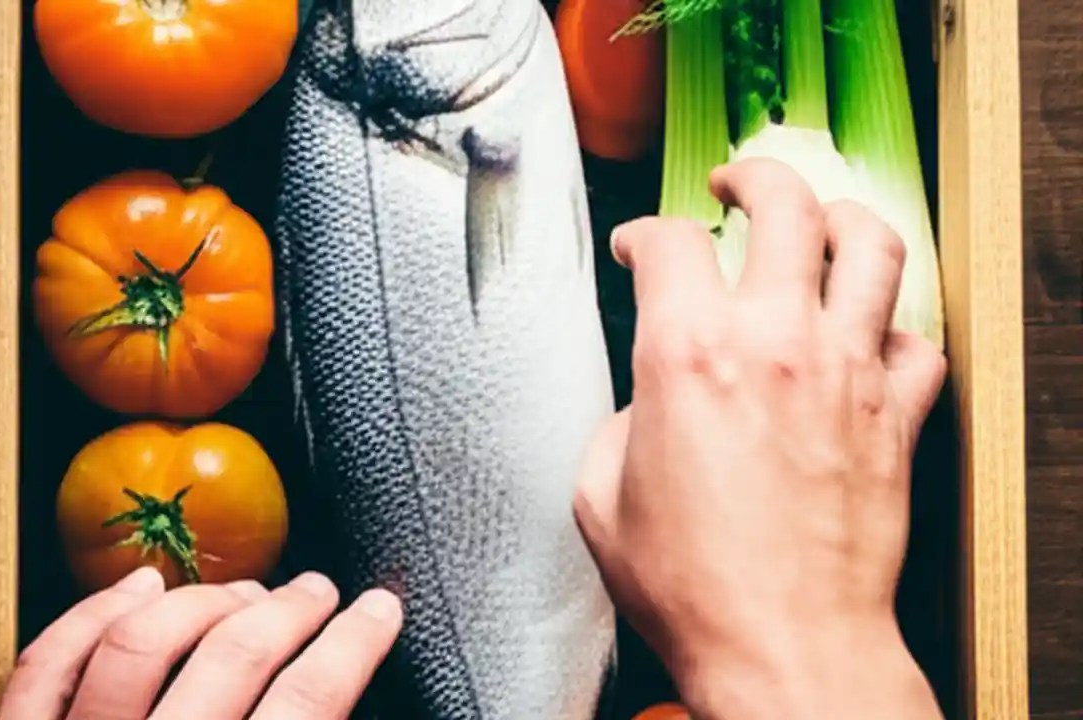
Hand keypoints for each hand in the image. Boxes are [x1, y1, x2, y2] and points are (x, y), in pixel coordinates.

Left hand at [0, 568, 402, 719]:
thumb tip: (345, 692)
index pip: (305, 707)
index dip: (354, 647)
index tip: (380, 613)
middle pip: (231, 661)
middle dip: (291, 612)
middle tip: (318, 591)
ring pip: (141, 643)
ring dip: (205, 603)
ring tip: (245, 591)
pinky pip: (45, 665)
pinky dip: (91, 614)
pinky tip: (139, 586)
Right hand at [574, 159, 946, 719]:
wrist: (784, 645)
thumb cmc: (694, 585)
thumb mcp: (601, 496)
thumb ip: (618, 420)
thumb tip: (645, 399)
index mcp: (687, 354)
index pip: (668, 241)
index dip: (642, 232)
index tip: (637, 246)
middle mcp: (775, 343)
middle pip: (783, 204)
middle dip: (751, 176)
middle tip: (733, 184)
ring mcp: (846, 372)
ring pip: (871, 244)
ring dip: (839, 218)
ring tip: (817, 223)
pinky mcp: (896, 414)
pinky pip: (917, 339)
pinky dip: (892, 325)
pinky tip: (866, 336)